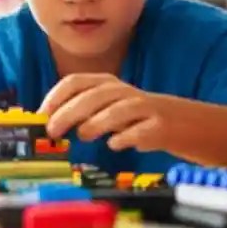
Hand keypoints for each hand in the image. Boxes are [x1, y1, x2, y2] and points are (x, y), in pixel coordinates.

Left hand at [39, 74, 172, 151]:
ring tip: (83, 136)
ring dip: (94, 124)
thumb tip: (46, 124)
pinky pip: (139, 132)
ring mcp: (144, 107)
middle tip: (53, 132)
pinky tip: (114, 145)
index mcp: (105, 83)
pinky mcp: (160, 126)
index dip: (55, 98)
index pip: (74, 82)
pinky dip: (123, 139)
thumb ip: (79, 112)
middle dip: (67, 113)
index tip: (40, 116)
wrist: (185, 123)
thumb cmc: (135, 118)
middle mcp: (123, 91)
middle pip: (92, 96)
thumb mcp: (106, 109)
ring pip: (116, 110)